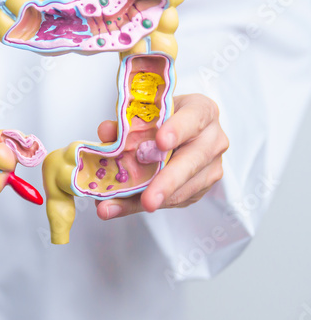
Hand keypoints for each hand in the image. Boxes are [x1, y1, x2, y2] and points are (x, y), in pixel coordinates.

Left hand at [96, 93, 228, 220]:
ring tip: (115, 207)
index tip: (161, 142)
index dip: (177, 130)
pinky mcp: (202, 187)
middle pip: (191, 163)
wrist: (182, 128)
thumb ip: (125, 122)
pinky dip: (143, 204)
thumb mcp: (146, 112)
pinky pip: (174, 200)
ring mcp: (211, 166)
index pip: (193, 118)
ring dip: (147, 200)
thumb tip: (107, 131)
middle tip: (147, 200)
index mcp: (201, 111)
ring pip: (183, 189)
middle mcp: (212, 140)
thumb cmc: (164, 117)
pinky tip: (121, 205)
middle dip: (166, 183)